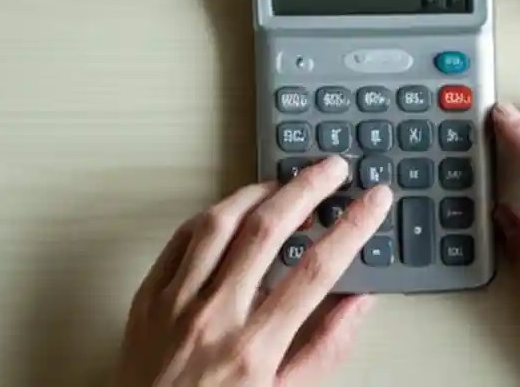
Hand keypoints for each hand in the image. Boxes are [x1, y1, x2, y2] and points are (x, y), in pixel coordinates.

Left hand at [111, 156, 390, 386]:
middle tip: (334, 168)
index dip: (353, 227)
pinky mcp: (145, 298)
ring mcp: (173, 304)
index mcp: (253, 349)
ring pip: (218, 223)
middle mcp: (212, 318)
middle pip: (266, 230)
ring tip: (286, 182)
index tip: (374, 200)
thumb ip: (323, 350)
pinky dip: (212, 215)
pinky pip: (180, 239)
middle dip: (307, 189)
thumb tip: (359, 303)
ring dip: (258, 193)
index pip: (317, 270)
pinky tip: (233, 209)